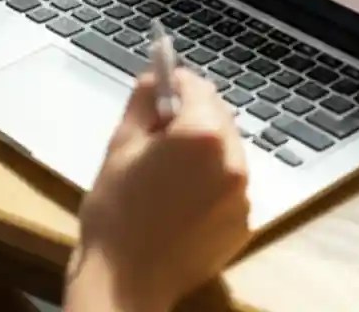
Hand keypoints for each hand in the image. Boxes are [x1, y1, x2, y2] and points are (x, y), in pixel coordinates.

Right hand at [65, 69, 251, 311]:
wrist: (127, 281)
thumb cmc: (115, 211)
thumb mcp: (120, 145)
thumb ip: (143, 102)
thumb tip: (155, 76)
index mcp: (201, 135)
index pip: (196, 87)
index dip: (174, 83)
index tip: (159, 90)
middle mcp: (232, 161)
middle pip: (217, 118)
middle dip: (191, 118)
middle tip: (157, 136)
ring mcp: (242, 195)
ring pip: (226, 153)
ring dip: (203, 152)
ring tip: (167, 174)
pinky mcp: (243, 222)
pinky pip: (229, 187)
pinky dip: (211, 184)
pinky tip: (180, 201)